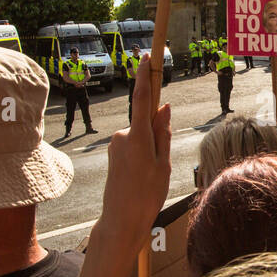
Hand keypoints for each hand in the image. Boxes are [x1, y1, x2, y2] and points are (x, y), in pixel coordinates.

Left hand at [101, 61, 171, 246]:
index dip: (143, 76)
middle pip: (146, 122)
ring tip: (150, 176)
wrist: (121, 219)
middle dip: (157, 133)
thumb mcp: (163, 163)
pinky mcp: (113, 152)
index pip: (141, 98)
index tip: (145, 57)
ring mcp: (116, 144)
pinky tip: (142, 177)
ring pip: (140, 135)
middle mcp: (122, 136)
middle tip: (160, 166)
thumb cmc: (147, 194)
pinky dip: (142, 154)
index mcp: (138, 137)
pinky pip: (133, 144)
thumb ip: (163, 133)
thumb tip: (162, 107)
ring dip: (150, 148)